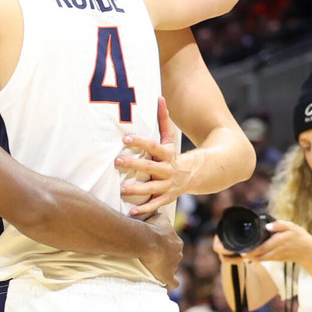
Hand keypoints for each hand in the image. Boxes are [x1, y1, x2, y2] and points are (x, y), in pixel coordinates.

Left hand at [120, 97, 190, 217]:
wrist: (194, 175)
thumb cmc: (173, 154)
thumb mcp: (170, 138)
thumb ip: (164, 119)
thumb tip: (159, 97)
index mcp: (167, 154)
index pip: (153, 146)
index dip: (140, 142)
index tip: (125, 139)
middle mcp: (168, 170)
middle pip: (150, 167)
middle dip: (134, 165)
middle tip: (117, 161)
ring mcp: (167, 186)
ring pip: (151, 188)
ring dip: (136, 190)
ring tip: (121, 189)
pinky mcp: (165, 198)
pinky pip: (154, 205)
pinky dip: (144, 210)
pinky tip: (131, 213)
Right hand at [138, 211, 182, 287]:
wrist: (148, 240)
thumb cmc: (152, 229)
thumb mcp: (160, 218)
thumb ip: (164, 218)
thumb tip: (163, 214)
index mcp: (177, 242)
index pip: (173, 245)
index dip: (166, 247)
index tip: (157, 247)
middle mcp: (178, 253)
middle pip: (174, 257)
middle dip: (167, 258)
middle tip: (155, 257)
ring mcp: (174, 265)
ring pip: (173, 268)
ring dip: (166, 268)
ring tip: (157, 269)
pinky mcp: (168, 275)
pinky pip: (173, 282)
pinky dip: (172, 282)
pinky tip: (169, 283)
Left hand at [247, 220, 311, 266]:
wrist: (308, 252)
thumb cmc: (300, 237)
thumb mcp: (292, 227)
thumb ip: (279, 225)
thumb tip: (267, 226)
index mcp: (277, 242)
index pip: (261, 248)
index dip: (250, 250)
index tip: (241, 249)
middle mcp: (275, 251)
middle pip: (258, 256)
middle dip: (247, 255)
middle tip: (238, 251)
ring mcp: (275, 257)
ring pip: (260, 259)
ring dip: (250, 257)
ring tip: (242, 253)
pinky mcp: (276, 259)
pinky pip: (264, 259)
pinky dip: (257, 258)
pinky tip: (251, 254)